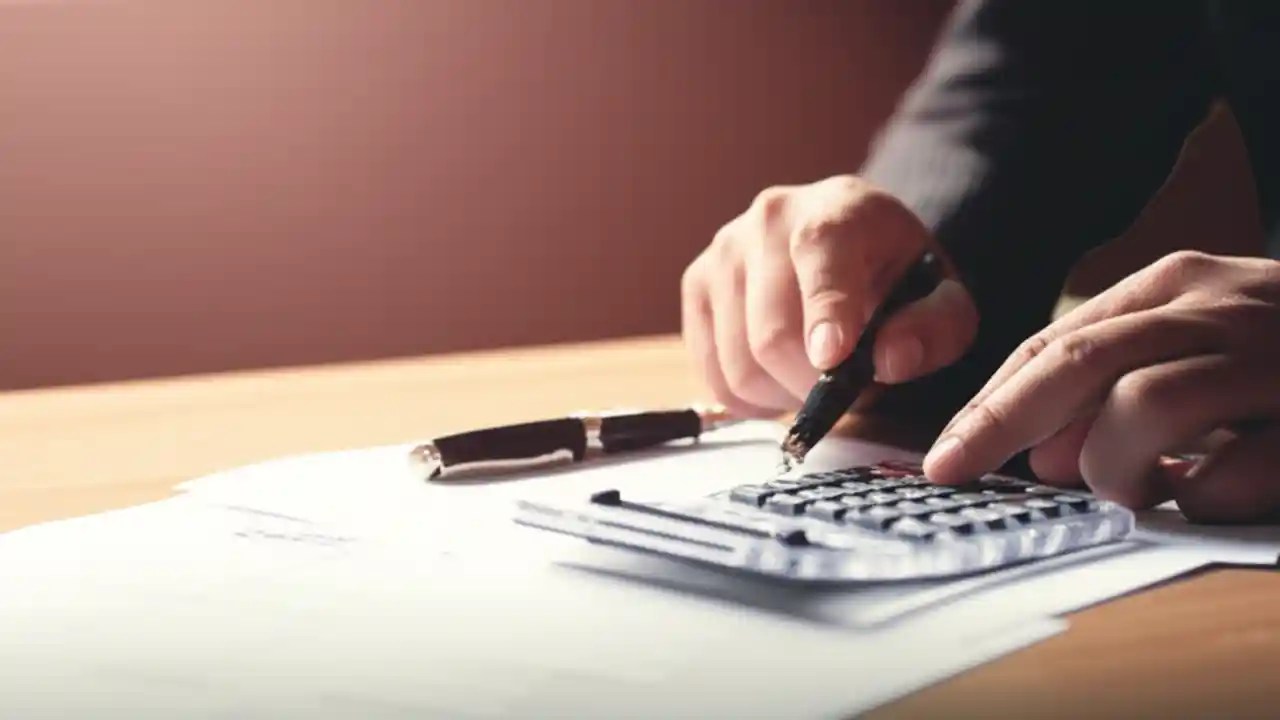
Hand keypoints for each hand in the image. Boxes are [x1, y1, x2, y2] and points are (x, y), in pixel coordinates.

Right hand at [680, 175, 978, 417]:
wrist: (848, 241)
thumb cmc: (895, 274)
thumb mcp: (943, 298)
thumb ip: (934, 328)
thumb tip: (891, 360)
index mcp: (838, 209)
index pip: (821, 258)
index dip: (826, 314)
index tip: (832, 360)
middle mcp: (769, 219)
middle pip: (773, 332)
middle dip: (810, 384)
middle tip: (838, 394)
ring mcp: (723, 250)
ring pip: (738, 361)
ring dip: (780, 395)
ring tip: (809, 380)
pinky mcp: (696, 283)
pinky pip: (710, 369)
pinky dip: (747, 396)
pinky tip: (776, 379)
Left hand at [924, 250, 1279, 522]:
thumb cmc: (1279, 357)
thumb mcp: (1193, 351)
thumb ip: (1117, 391)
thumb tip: (1043, 455)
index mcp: (1173, 288)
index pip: (1055, 344)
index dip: (990, 402)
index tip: (943, 456)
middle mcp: (1217, 307)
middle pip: (1080, 360)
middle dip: (1001, 422)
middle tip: (955, 472)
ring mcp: (1271, 354)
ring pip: (1147, 402)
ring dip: (1115, 464)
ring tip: (1130, 488)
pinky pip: (1235, 464)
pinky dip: (1202, 491)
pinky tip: (1204, 490)